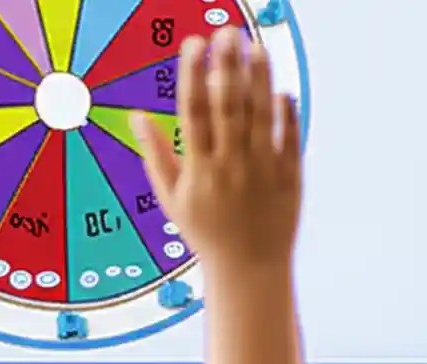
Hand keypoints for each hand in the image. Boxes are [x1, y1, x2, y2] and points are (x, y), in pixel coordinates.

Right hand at [133, 29, 300, 268]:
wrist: (249, 268)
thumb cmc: (205, 233)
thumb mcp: (170, 199)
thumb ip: (154, 155)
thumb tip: (136, 117)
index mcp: (199, 170)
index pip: (194, 112)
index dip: (193, 75)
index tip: (193, 44)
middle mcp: (231, 166)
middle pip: (229, 105)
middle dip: (227, 64)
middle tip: (226, 32)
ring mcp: (263, 169)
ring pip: (260, 114)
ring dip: (258, 77)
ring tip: (254, 47)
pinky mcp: (290, 175)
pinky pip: (289, 136)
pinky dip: (285, 110)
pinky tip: (278, 87)